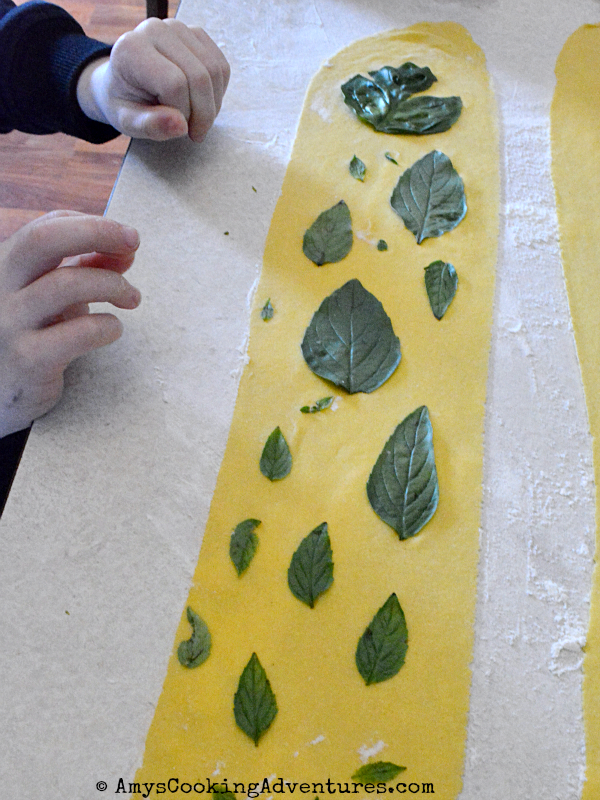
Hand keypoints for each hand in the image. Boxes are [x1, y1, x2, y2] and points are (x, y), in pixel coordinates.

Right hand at [0, 212, 140, 436]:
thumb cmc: (30, 335)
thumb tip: (126, 247)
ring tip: (132, 298)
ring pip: (66, 284)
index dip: (91, 225)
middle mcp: (0, 287)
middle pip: (44, 238)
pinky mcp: (27, 359)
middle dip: (96, 232)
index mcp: (6, 264)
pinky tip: (113, 329)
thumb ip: (85, 269)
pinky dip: (106, 325)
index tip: (126, 237)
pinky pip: (77, 333)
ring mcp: (9, 322)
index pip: (48, 226)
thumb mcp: (53, 296)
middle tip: (134, 241)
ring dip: (112, 284)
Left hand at [76, 18, 230, 141]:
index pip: (175, 84)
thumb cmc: (126, 102)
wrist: (125, 83)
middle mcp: (155, 30)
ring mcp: (178, 29)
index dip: (184, 114)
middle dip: (203, 114)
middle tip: (194, 132)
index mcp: (132, 49)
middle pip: (199, 77)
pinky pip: (222, 67)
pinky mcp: (195, 34)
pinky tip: (202, 102)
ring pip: (215, 72)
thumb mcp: (128, 122)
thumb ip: (150, 126)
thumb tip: (180, 126)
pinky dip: (218, 92)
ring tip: (197, 119)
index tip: (178, 129)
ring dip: (212, 105)